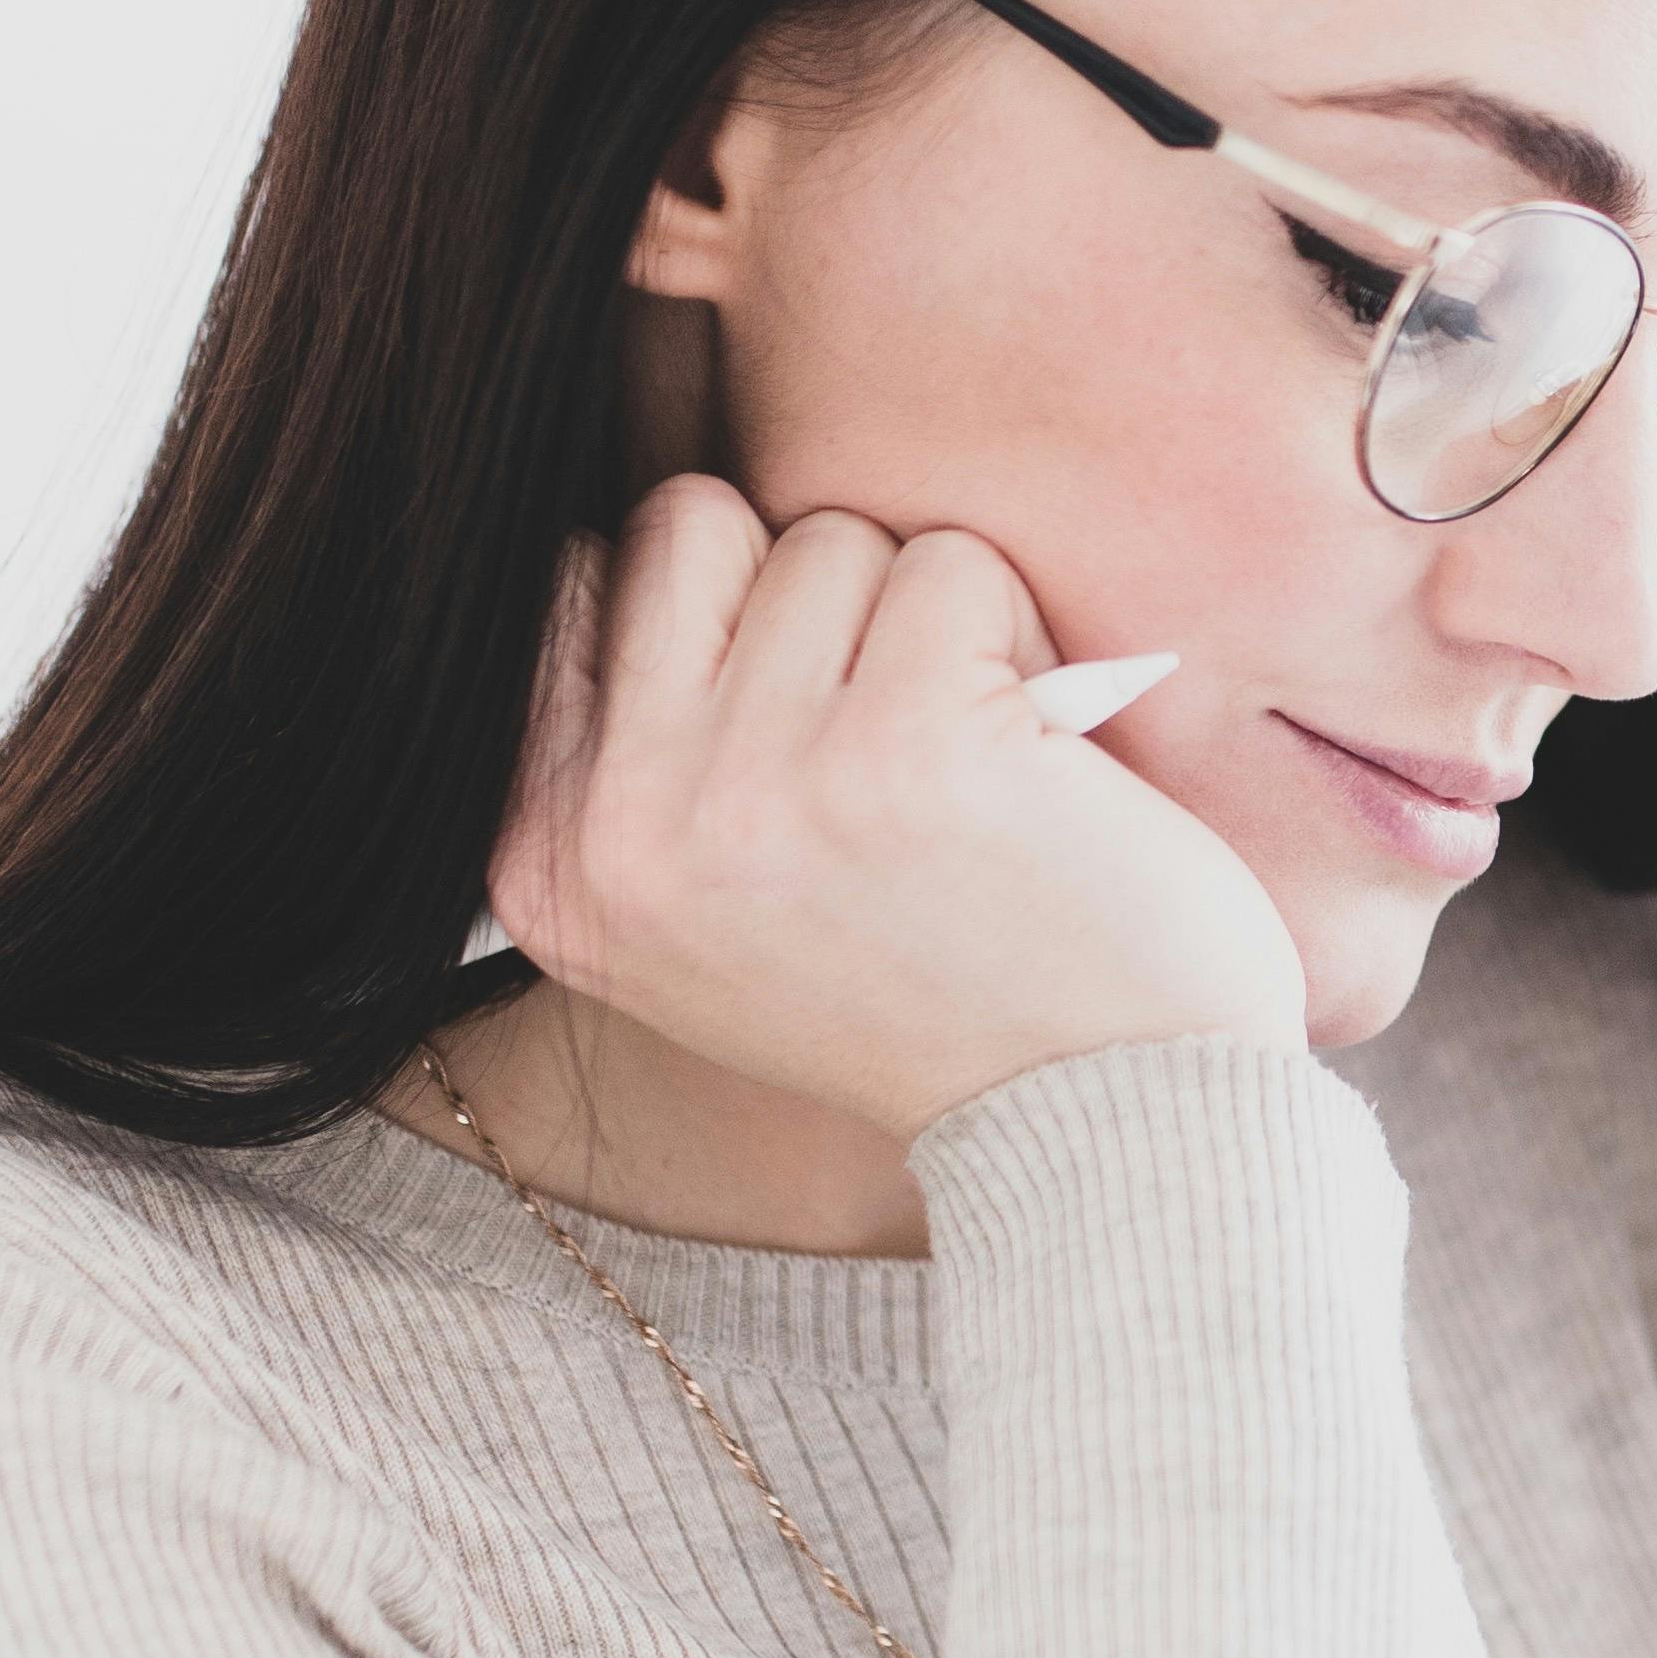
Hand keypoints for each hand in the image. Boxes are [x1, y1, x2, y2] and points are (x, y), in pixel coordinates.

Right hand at [489, 480, 1305, 1139]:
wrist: (1105, 1127)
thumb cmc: (932, 994)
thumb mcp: (710, 915)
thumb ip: (640, 755)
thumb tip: (619, 546)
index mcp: (551, 866)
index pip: (571, 584)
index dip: (710, 608)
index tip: (797, 714)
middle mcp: (626, 832)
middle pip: (693, 530)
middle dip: (811, 590)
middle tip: (890, 726)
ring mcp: (760, 786)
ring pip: (832, 539)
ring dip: (927, 622)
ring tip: (971, 767)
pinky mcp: (906, 745)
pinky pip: (955, 568)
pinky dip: (1019, 640)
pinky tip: (1036, 766)